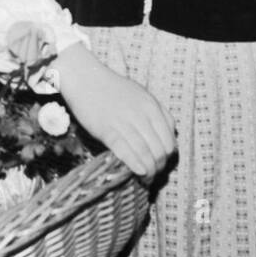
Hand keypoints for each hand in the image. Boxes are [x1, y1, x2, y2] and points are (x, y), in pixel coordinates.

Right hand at [55, 43, 176, 180]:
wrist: (85, 78)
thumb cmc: (113, 88)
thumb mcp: (141, 94)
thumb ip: (158, 113)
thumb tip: (170, 136)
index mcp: (152, 106)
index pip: (169, 141)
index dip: (167, 157)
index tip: (161, 163)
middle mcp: (141, 115)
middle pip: (159, 150)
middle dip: (158, 167)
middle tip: (153, 173)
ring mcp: (124, 122)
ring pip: (145, 154)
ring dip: (148, 171)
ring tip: (145, 178)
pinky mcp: (107, 130)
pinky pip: (126, 151)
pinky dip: (135, 164)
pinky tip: (138, 172)